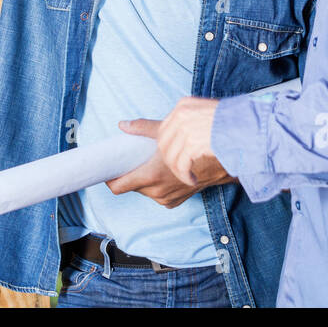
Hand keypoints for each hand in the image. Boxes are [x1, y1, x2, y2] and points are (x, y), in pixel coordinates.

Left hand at [106, 121, 231, 208]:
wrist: (220, 162)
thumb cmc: (193, 145)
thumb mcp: (165, 132)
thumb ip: (142, 128)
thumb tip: (122, 124)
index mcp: (150, 176)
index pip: (118, 187)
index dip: (110, 179)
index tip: (108, 170)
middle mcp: (157, 192)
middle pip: (131, 187)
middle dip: (128, 175)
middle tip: (127, 161)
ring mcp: (166, 198)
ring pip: (144, 190)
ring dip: (142, 180)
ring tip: (145, 164)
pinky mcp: (174, 202)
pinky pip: (157, 194)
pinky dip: (156, 185)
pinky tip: (160, 172)